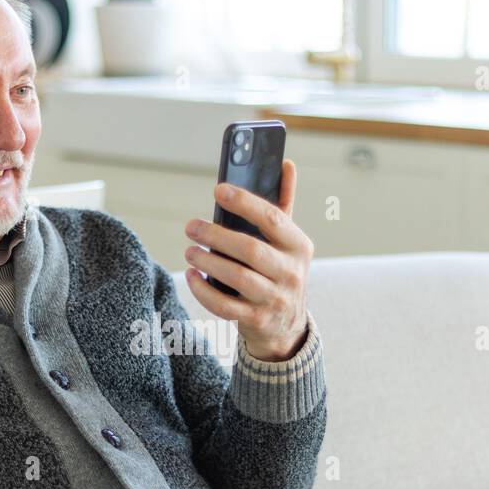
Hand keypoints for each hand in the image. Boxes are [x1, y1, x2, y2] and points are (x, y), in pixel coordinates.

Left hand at [183, 159, 314, 361]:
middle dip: (216, 235)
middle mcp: (291, 273)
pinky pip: (223, 305)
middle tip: (191, 226)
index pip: (272, 218)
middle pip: (250, 249)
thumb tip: (286, 163)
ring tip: (189, 250)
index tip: (219, 190)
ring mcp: (274, 300)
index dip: (245, 202)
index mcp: (299, 246)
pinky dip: (203, 290)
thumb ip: (284, 203)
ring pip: (236, 277)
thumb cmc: (280, 271)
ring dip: (207, 261)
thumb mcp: (288, 241)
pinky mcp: (256, 320)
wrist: (286, 326)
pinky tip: (191, 275)